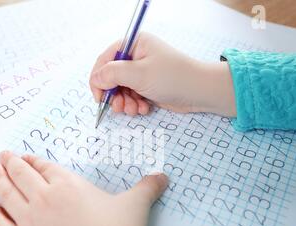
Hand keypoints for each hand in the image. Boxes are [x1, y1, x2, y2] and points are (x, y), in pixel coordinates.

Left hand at [0, 151, 167, 225]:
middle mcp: (44, 198)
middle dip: (11, 162)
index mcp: (67, 185)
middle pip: (21, 174)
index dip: (33, 160)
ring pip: (7, 194)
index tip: (26, 157)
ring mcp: (29, 221)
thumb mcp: (135, 205)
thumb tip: (162, 177)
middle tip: (3, 155)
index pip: (44, 167)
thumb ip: (147, 187)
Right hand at [89, 32, 235, 116]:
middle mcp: (137, 56)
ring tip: (134, 110)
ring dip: (125, 103)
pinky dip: (135, 105)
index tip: (98, 96)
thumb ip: (112, 74)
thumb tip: (95, 79)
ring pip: (121, 90)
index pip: (105, 59)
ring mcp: (143, 72)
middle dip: (114, 95)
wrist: (201, 92)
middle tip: (118, 107)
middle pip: (112, 77)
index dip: (98, 78)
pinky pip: (132, 97)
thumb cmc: (173, 77)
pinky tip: (144, 109)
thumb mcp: (139, 74)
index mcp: (134, 44)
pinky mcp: (148, 87)